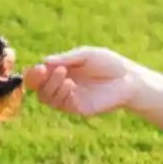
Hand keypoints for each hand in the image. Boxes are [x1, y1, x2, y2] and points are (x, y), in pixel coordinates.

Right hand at [22, 47, 139, 115]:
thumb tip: (44, 61)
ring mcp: (69, 98)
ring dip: (51, 87)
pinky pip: (61, 105)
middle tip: (47, 71)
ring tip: (65, 76)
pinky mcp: (78, 108)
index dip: (34, 73)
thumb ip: (67, 58)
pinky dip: (61, 95)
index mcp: (62, 70)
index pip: (39, 75)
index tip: (39, 67)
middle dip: (38, 80)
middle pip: (38, 88)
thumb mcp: (87, 55)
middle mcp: (62, 85)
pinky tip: (70, 85)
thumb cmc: (110, 63)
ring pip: (46, 98)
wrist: (129, 79)